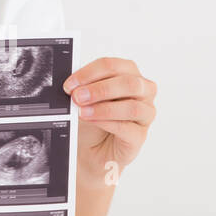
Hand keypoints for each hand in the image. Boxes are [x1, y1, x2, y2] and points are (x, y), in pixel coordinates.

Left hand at [65, 57, 156, 179]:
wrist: (90, 149)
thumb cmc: (92, 119)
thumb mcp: (85, 100)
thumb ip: (83, 88)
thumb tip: (73, 84)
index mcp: (129, 74)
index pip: (113, 66)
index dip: (90, 73)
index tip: (71, 84)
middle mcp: (143, 92)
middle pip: (128, 83)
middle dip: (100, 89)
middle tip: (78, 96)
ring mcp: (145, 114)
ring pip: (132, 107)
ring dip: (104, 108)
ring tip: (82, 112)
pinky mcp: (140, 136)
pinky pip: (128, 128)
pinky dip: (108, 123)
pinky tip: (93, 121)